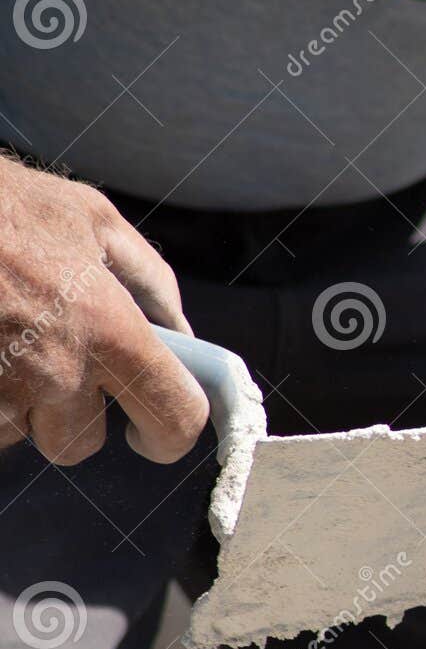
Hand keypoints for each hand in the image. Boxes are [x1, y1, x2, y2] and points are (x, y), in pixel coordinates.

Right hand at [0, 154, 206, 464]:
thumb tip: (183, 335)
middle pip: (81, 444)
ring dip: (17, 404)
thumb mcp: (92, 219)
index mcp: (109, 330)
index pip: (173, 417)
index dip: (172, 434)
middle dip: (70, 415)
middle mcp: (56, 373)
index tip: (155, 432)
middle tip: (50, 364)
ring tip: (3, 342)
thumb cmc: (2, 204)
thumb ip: (151, 280)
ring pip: (21, 436)